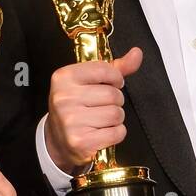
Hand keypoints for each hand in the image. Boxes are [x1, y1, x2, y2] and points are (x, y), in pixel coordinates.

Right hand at [44, 47, 142, 174]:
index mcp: (64, 78)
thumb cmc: (76, 109)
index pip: (104, 69)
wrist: (58, 142)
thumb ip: (115, 67)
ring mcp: (71, 120)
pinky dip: (116, 134)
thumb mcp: (90, 83)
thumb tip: (137, 53)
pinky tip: (102, 133)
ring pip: (116, 113)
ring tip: (100, 120)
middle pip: (113, 94)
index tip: (112, 84)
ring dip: (115, 119)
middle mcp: (64, 98)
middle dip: (115, 101)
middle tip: (101, 107)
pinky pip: (116, 132)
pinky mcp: (80, 141)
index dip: (115, 78)